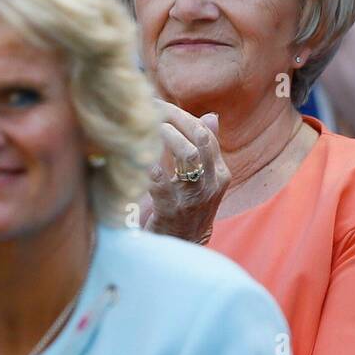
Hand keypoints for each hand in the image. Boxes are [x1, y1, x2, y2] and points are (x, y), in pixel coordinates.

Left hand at [144, 100, 230, 244]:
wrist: (183, 248)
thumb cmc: (190, 208)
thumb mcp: (204, 180)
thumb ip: (207, 149)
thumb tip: (211, 116)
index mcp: (220, 173)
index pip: (206, 134)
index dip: (183, 116)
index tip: (160, 106)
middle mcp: (211, 183)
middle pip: (200, 138)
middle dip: (175, 119)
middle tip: (151, 109)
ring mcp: (193, 196)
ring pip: (188, 154)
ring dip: (165, 136)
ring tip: (146, 127)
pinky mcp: (172, 208)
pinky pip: (159, 179)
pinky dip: (147, 162)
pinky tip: (133, 152)